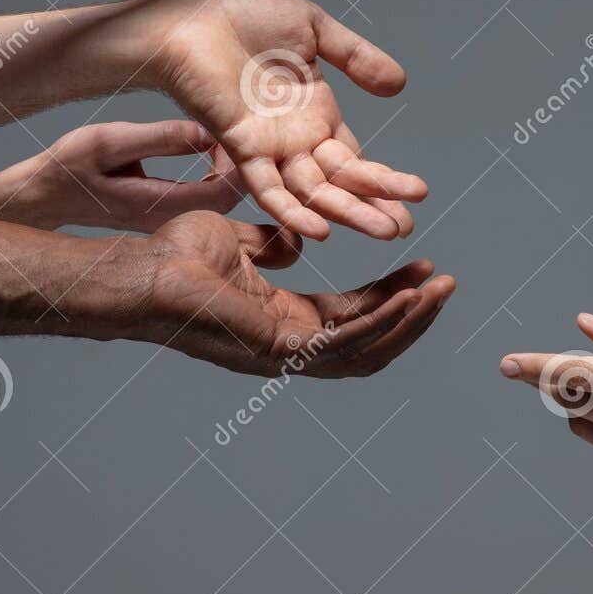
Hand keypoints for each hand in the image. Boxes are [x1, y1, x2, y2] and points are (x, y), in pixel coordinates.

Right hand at [0, 119, 245, 232]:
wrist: (41, 196)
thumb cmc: (68, 165)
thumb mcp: (109, 141)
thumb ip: (161, 138)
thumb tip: (207, 132)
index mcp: (160, 205)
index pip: (226, 193)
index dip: (238, 161)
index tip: (222, 131)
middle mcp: (171, 220)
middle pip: (233, 200)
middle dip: (243, 164)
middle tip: (231, 127)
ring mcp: (169, 222)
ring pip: (223, 203)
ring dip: (232, 169)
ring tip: (223, 134)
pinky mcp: (166, 215)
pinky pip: (207, 201)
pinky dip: (217, 175)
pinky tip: (209, 149)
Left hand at [140, 0, 426, 240]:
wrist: (190, 17)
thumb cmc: (241, 16)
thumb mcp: (314, 29)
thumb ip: (355, 56)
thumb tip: (400, 85)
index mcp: (317, 112)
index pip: (355, 158)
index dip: (384, 179)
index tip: (417, 195)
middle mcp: (296, 137)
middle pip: (341, 182)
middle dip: (375, 204)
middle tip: (406, 228)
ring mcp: (270, 146)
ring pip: (314, 191)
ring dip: (349, 213)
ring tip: (385, 231)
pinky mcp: (241, 147)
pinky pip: (269, 187)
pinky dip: (293, 210)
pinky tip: (321, 230)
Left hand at [143, 211, 454, 377]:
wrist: (146, 271)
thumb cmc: (177, 256)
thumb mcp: (239, 243)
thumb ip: (271, 245)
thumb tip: (293, 239)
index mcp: (284, 322)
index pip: (353, 316)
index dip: (391, 295)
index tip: (422, 268)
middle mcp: (290, 346)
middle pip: (370, 341)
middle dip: (412, 315)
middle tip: (446, 285)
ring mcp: (285, 354)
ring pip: (366, 351)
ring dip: (408, 323)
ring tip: (440, 291)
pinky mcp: (279, 349)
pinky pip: (344, 344)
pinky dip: (382, 324)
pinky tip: (409, 298)